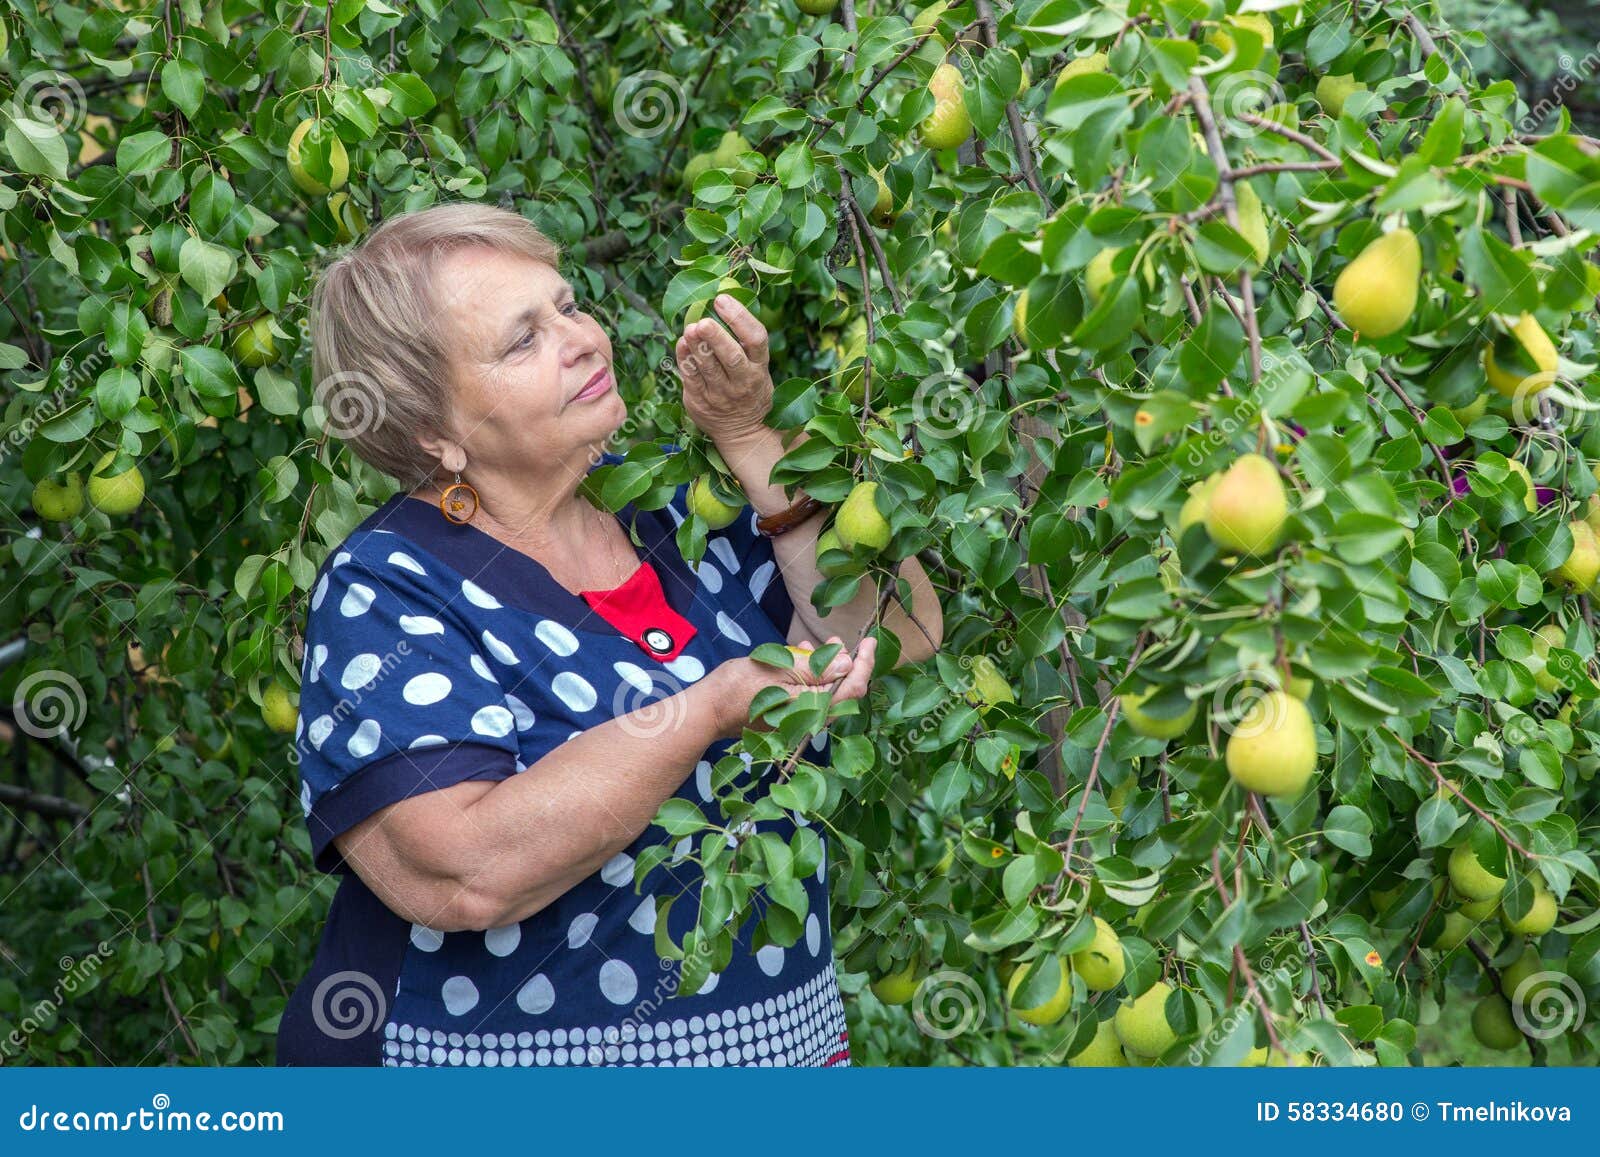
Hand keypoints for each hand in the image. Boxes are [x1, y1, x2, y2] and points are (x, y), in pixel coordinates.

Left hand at [676, 295, 773, 447]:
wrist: (745, 431)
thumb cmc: (749, 388)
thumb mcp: (756, 366)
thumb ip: (742, 341)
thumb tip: (717, 302)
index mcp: (760, 367)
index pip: (756, 339)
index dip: (740, 318)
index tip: (722, 299)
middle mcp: (744, 381)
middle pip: (732, 357)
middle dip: (717, 338)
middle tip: (702, 322)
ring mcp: (722, 395)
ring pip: (709, 369)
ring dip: (697, 347)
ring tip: (689, 330)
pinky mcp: (701, 403)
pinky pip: (691, 379)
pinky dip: (685, 359)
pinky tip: (682, 343)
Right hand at [713, 634, 877, 739]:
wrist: (708, 712)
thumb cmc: (740, 687)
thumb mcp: (780, 668)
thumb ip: (817, 667)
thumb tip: (848, 663)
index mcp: (813, 708)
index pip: (853, 687)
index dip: (865, 663)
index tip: (869, 641)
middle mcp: (811, 719)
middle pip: (843, 691)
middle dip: (846, 663)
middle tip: (839, 639)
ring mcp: (799, 721)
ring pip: (825, 691)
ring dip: (826, 667)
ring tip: (817, 644)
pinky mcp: (788, 718)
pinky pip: (809, 695)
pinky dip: (810, 675)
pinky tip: (799, 657)